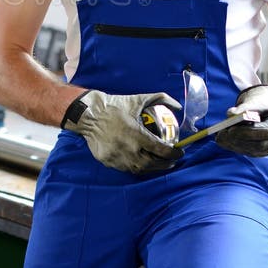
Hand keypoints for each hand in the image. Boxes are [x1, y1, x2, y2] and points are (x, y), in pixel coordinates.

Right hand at [62, 90, 182, 173]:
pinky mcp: (108, 161)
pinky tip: (141, 161)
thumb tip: (178, 106)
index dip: (174, 153)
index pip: (161, 149)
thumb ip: (160, 99)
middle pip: (153, 163)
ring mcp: (117, 157)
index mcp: (136, 133)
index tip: (179, 152)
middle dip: (165, 163)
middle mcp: (128, 148)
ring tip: (158, 162)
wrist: (89, 114)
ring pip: (140, 169)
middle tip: (171, 160)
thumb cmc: (114, 106)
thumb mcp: (137, 99)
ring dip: (152, 167)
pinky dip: (136, 166)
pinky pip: (126, 168)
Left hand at [215, 84, 267, 155]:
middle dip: (239, 140)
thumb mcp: (257, 100)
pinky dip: (237, 147)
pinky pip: (251, 152)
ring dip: (236, 145)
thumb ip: (245, 107)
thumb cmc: (265, 101)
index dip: (247, 132)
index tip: (230, 129)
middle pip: (260, 145)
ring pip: (255, 151)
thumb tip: (231, 114)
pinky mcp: (266, 150)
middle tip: (222, 134)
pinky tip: (226, 141)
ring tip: (221, 137)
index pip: (266, 132)